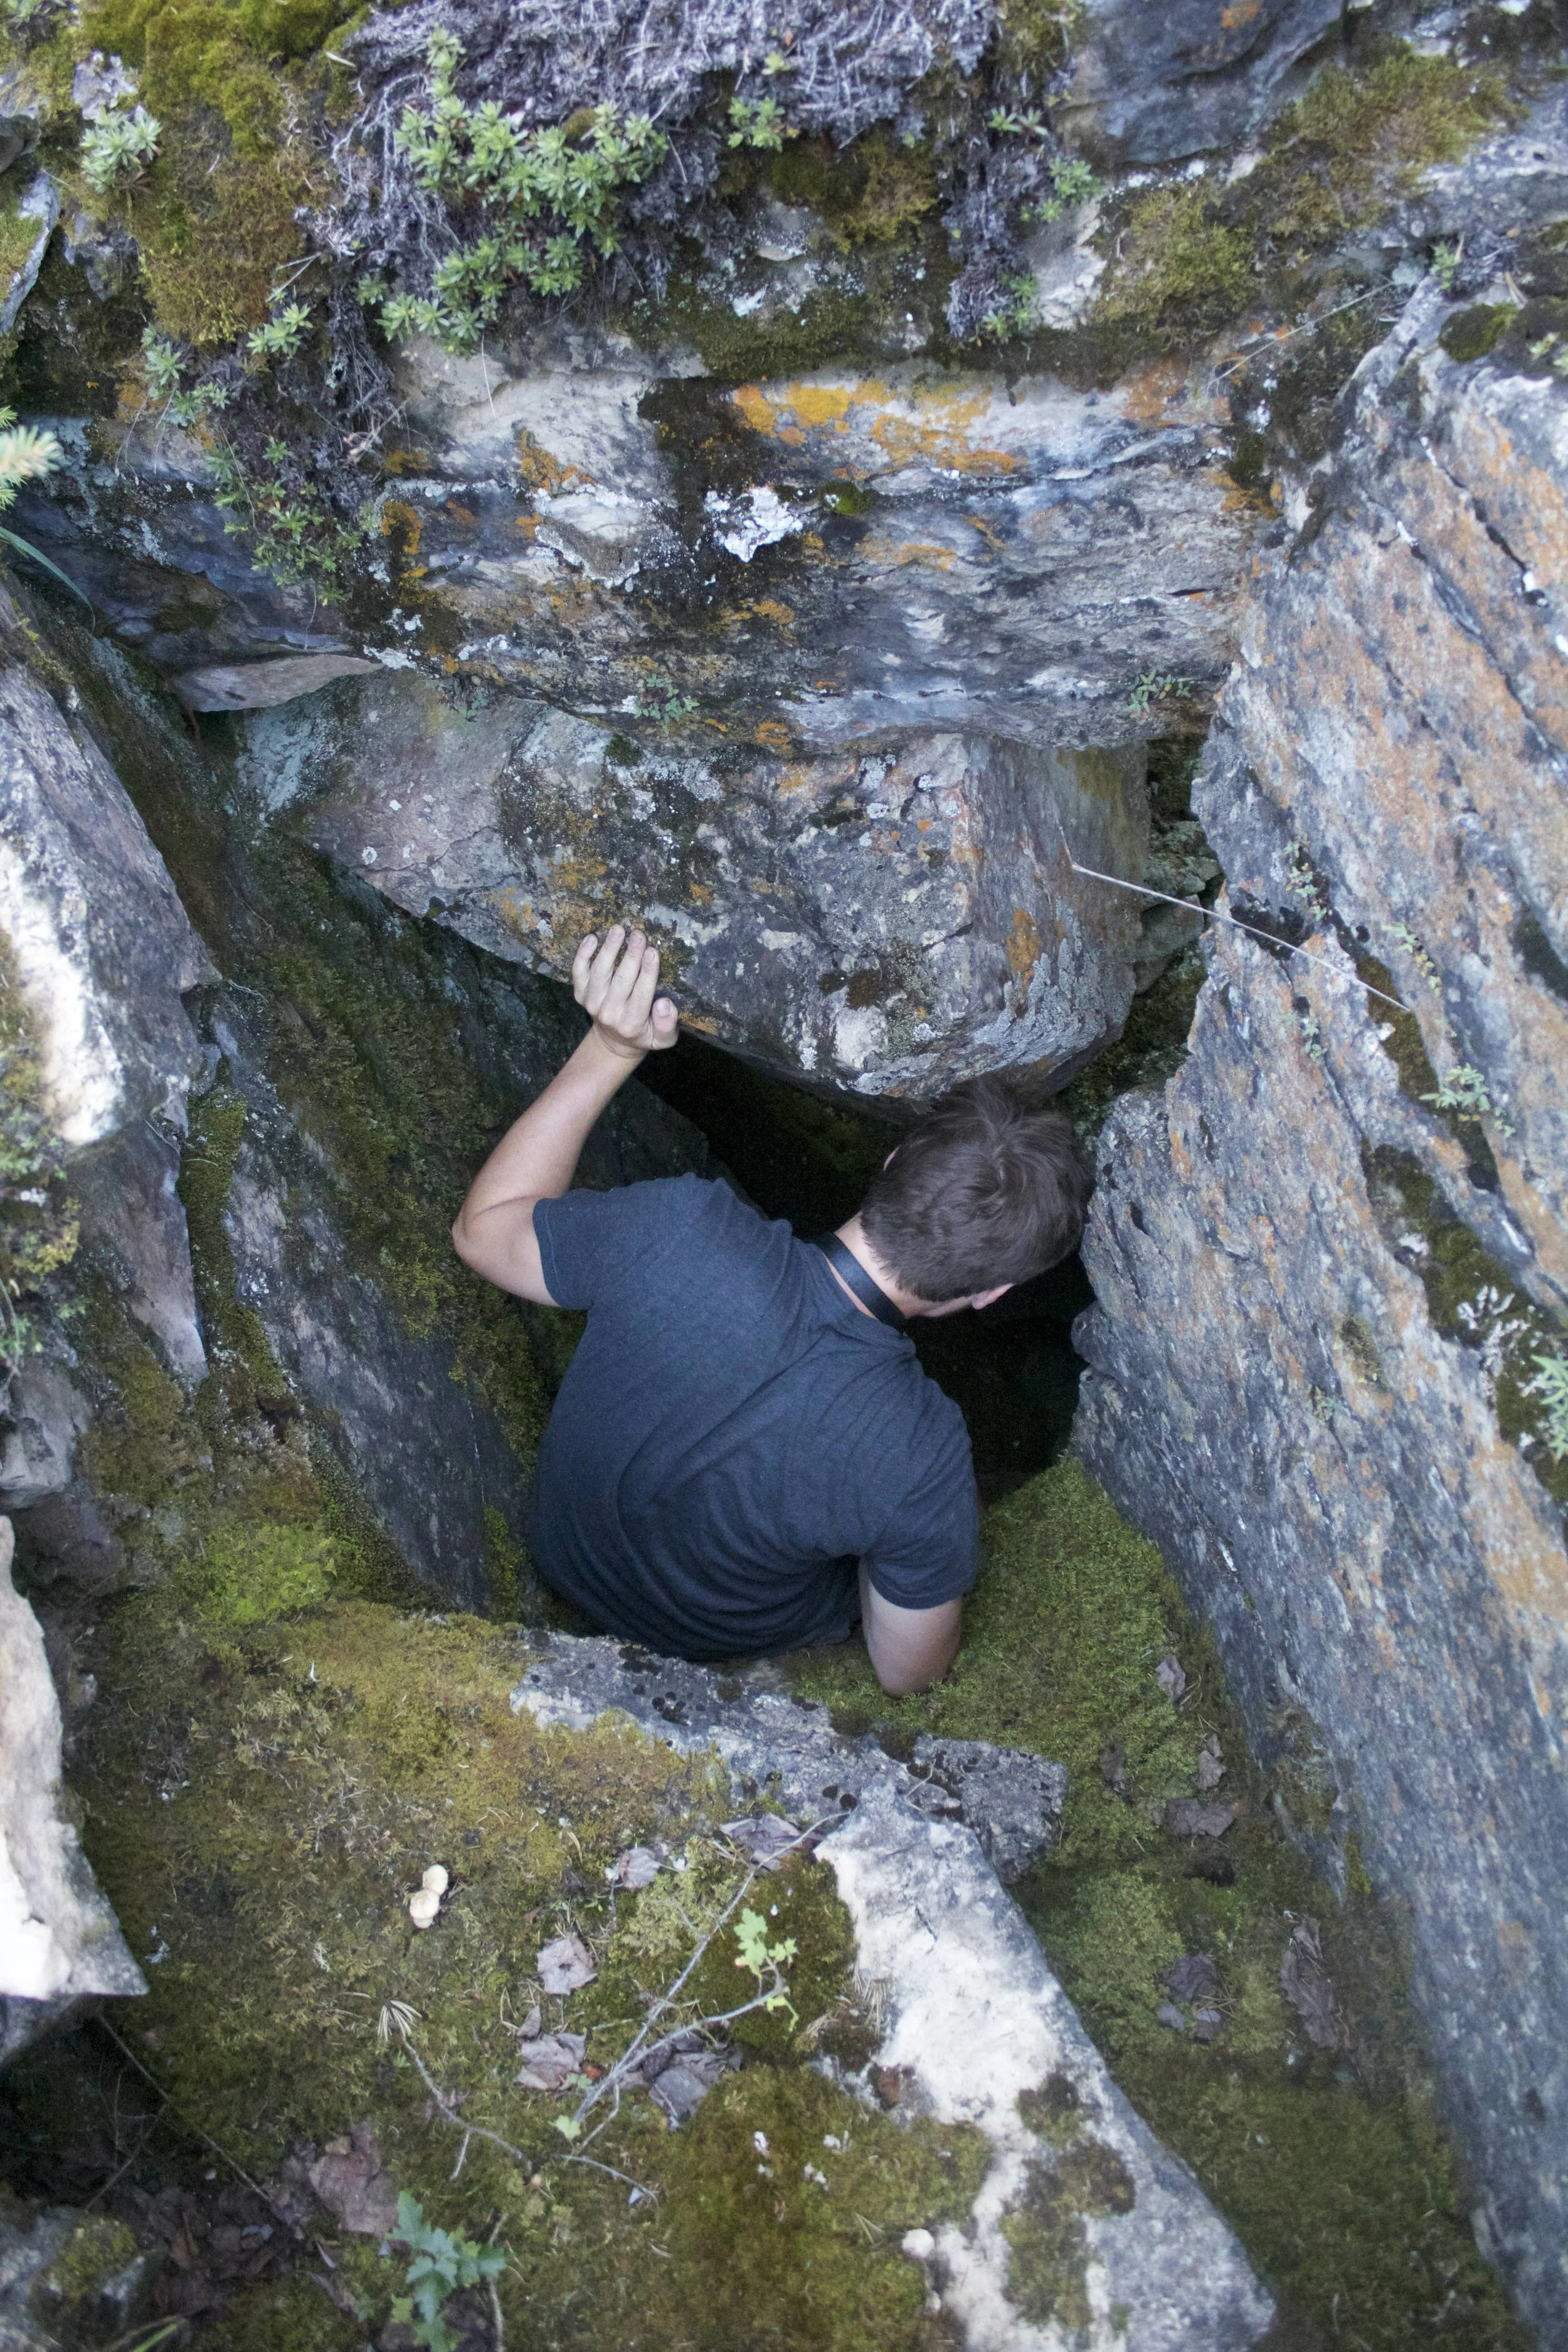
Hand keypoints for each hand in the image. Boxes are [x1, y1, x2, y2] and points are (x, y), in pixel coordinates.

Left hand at [573, 926, 678, 1060]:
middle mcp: (609, 1014)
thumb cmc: (644, 1034)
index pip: (641, 994)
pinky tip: (592, 938)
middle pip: (621, 980)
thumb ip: (667, 1025)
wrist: (614, 1042)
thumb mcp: (663, 1039)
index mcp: (632, 1024)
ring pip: (600, 972)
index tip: (653, 951)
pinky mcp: (581, 994)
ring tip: (618, 929)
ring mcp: (592, 1003)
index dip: (647, 972)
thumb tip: (665, 1004)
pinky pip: (578, 972)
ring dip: (609, 949)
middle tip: (639, 934)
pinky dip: (582, 954)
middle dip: (631, 955)